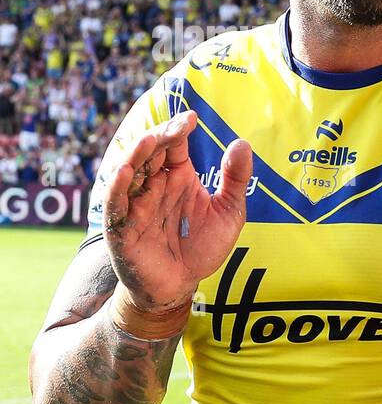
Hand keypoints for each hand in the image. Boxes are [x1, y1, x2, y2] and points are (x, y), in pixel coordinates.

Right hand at [102, 109, 251, 311]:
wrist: (182, 285)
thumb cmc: (202, 246)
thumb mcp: (229, 211)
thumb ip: (236, 179)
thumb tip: (243, 142)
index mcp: (177, 176)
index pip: (172, 144)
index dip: (178, 129)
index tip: (192, 118)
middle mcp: (153, 185)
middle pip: (149, 153)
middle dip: (159, 138)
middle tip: (175, 128)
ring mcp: (135, 204)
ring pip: (129, 173)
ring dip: (135, 155)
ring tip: (148, 140)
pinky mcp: (121, 228)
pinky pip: (115, 204)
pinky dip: (117, 187)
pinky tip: (125, 172)